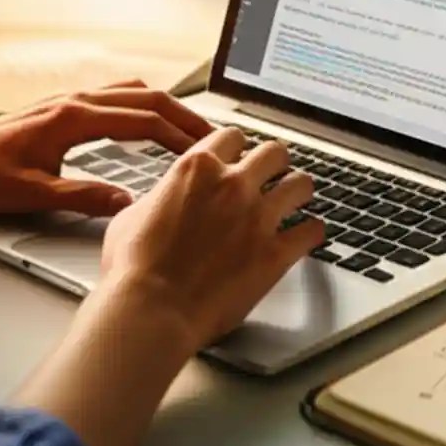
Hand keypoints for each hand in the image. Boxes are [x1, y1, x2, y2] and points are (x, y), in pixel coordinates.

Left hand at [0, 79, 212, 216]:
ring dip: (168, 108)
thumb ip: (84, 197)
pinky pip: (118, 95)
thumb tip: (128, 203)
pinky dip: (146, 105)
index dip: (179, 136)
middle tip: (215, 138)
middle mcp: (75, 101)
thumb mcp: (33, 194)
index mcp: (73, 118)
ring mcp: (70, 100)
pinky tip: (152, 122)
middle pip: (148, 98)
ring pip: (135, 92)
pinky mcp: (65, 107)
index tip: (205, 152)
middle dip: (186, 117)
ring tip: (192, 129)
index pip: (143, 120)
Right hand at [99, 126, 323, 349]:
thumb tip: (163, 199)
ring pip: (301, 184)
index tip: (240, 157)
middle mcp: (233, 185)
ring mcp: (258, 217)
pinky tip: (306, 235)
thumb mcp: (132, 216)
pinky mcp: (276, 252)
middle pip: (275, 152)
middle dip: (275, 163)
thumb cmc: (134, 268)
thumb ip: (159, 198)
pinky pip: (313, 231)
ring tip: (296, 200)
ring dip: (298, 191)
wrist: (153, 308)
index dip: (237, 147)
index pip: (231, 137)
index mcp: (197, 169)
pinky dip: (312, 232)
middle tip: (273, 175)